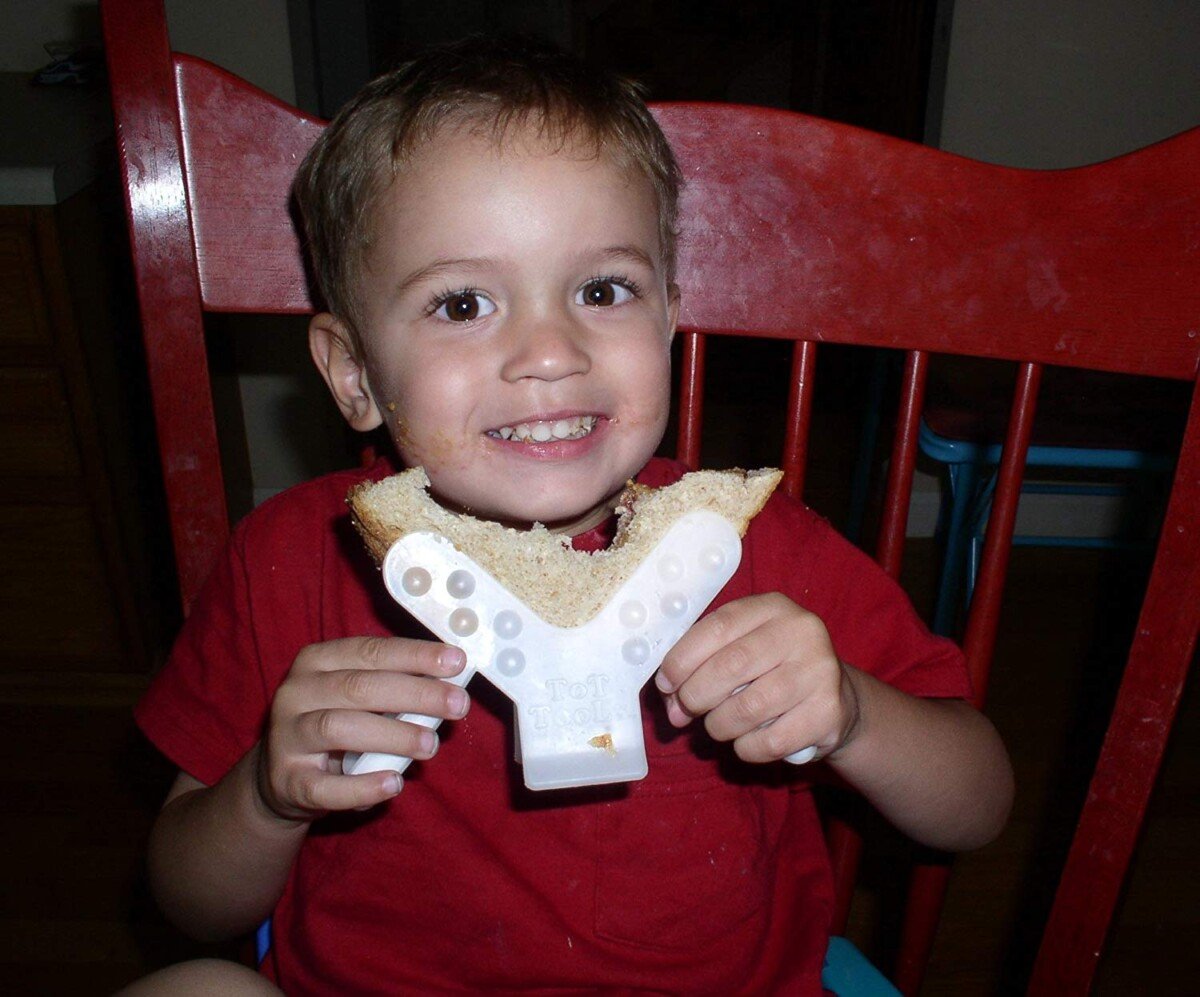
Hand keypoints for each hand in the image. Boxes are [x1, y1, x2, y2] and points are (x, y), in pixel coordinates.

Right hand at [256, 636, 469, 821]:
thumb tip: (450, 684)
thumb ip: (394, 687)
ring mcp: (287, 737)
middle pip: (359, 687)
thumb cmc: (335, 724)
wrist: (281, 777)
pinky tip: (394, 783)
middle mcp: (296, 692)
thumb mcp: (356, 697)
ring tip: (431, 744)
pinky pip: (325, 786)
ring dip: (392, 735)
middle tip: (458, 704)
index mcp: (316, 660)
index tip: (456, 662)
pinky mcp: (287, 782)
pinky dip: (362, 786)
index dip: (415, 655)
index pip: (370, 651)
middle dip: (416, 694)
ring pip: (339, 728)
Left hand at [654, 593, 859, 763]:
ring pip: (748, 708)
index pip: (718, 627)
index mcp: (772, 607)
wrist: (836, 698)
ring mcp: (820, 671)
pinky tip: (746, 741)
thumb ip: (702, 666)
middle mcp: (801, 631)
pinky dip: (746, 748)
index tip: (665, 683)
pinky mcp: (829, 712)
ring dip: (719, 725)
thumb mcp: (742, 650)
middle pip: (730, 666)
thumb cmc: (772, 671)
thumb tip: (672, 705)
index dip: (682, 658)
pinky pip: (770, 741)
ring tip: (718, 725)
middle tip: (685, 710)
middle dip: (695, 695)